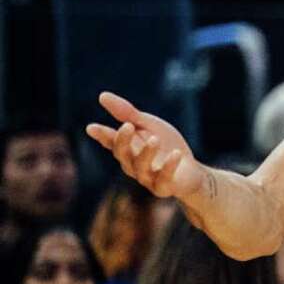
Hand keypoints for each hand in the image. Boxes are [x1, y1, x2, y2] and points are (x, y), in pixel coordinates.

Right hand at [84, 92, 208, 201]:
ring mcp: (147, 178)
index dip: (102, 135)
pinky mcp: (163, 188)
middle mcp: (132, 165)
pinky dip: (169, 166)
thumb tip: (102, 95)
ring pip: (141, 167)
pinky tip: (176, 154)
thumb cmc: (167, 145)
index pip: (111, 142)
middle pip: (123, 154)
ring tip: (154, 139)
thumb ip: (128, 113)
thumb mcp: (149, 125)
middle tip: (127, 125)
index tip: (92, 127)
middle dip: (123, 140)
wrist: (191, 171)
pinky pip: (163, 179)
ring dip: (146, 153)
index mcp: (127, 149)